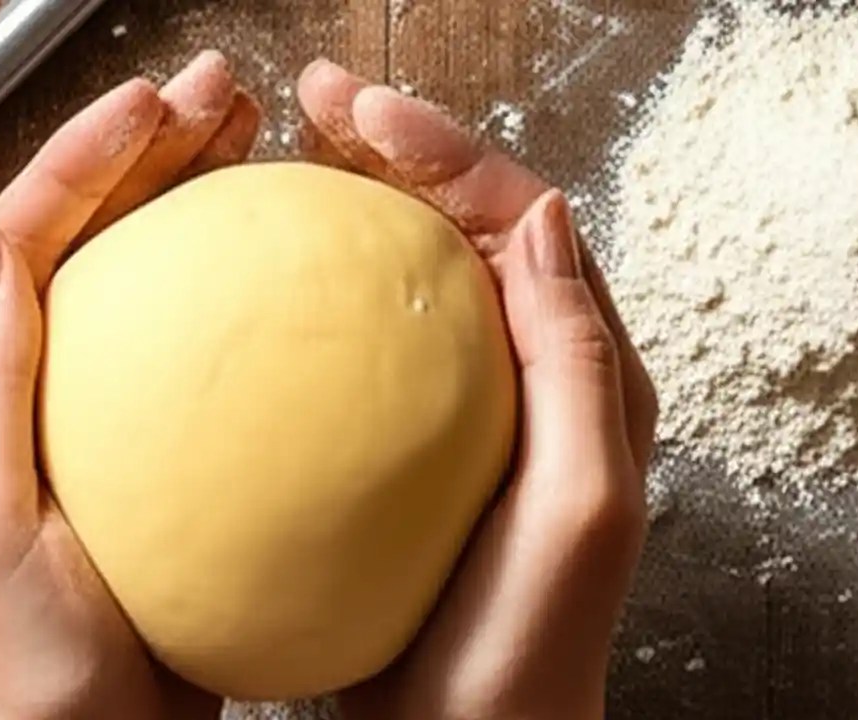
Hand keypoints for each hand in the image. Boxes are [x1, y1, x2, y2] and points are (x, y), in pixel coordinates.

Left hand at [0, 51, 259, 719]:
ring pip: (144, 264)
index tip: (157, 103)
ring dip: (190, 192)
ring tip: (251, 143)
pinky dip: (233, 279)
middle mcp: (36, 374)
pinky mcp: (160, 436)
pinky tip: (282, 267)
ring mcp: (103, 401)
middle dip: (150, 145)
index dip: (88, 152)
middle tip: (225, 97)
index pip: (27, 229)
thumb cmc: (30, 659)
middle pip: (89, 225)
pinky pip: (195, 332)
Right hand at [297, 61, 657, 719]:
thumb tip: (543, 218)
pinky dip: (328, 286)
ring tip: (295, 152)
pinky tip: (271, 276)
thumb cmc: (524, 641)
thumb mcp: (578, 503)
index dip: (448, 152)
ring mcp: (467, 401)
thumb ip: (577, 363)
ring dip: (362, 198)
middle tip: (316, 100)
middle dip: (398, 149)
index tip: (362, 114)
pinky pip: (371, 338)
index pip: (523, 221)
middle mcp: (534, 371)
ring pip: (416, 268)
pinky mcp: (408, 437)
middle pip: (468, 223)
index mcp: (586, 372)